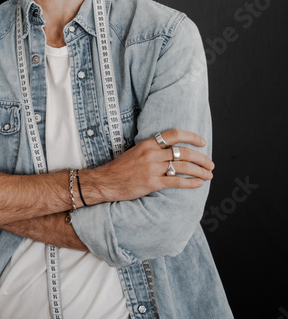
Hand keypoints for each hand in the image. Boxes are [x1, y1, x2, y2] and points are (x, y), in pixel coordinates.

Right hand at [84, 129, 213, 203]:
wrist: (106, 181)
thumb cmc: (121, 168)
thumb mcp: (136, 152)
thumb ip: (153, 150)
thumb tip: (173, 152)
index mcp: (148, 144)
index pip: (174, 135)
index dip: (192, 137)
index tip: (202, 142)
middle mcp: (151, 154)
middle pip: (184, 152)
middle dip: (202, 158)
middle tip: (210, 164)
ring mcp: (152, 168)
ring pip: (184, 167)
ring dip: (200, 171)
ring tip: (209, 175)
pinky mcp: (152, 183)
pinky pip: (177, 181)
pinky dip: (191, 183)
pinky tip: (199, 183)